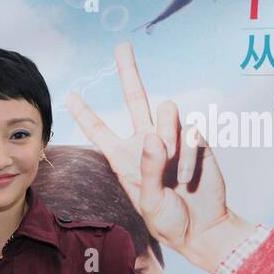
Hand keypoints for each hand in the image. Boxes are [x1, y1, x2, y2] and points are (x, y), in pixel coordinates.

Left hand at [66, 41, 252, 270]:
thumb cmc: (169, 221)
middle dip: (129, 71)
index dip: (85, 114)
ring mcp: (173, 139)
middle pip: (135, 99)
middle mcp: (146, 143)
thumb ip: (148, 169)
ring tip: (174, 172)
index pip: (100, 131)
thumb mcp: (148, 201)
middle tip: (122, 46)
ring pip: (167, 113)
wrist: (204, 228)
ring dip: (171, 141)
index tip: (70, 94)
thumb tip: (154, 136)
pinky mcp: (197, 141)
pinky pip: (192, 133)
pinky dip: (190, 157)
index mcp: (124, 159)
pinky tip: (188, 177)